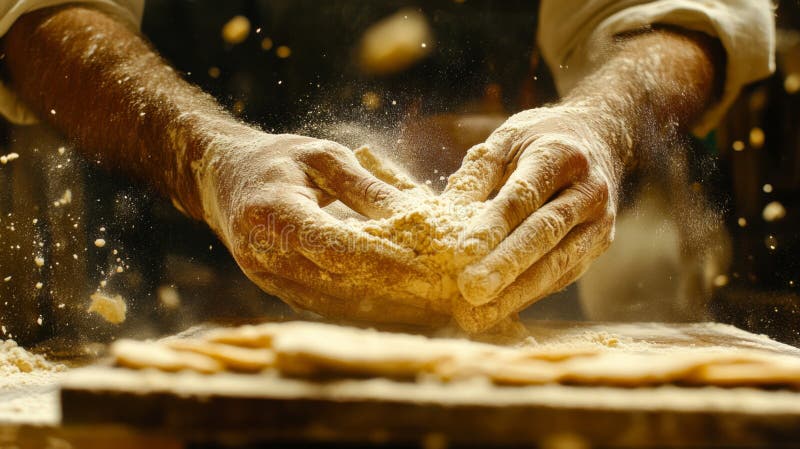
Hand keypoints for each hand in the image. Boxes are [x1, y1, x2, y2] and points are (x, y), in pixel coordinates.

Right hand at [197, 132, 451, 325]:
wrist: (222, 178)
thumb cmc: (276, 160)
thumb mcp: (320, 156)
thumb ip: (365, 187)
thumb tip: (415, 214)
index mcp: (274, 213)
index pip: (337, 247)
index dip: (384, 261)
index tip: (430, 268)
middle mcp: (265, 254)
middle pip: (340, 285)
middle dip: (396, 293)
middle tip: (444, 295)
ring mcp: (268, 279)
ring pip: (336, 304)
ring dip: (386, 310)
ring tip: (433, 308)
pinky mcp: (278, 291)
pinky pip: (327, 306)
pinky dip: (366, 309)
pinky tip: (402, 309)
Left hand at [443, 105, 621, 332]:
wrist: (600, 139)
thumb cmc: (539, 140)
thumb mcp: (507, 140)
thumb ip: (477, 173)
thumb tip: (445, 212)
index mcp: (561, 155)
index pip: (523, 195)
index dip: (493, 225)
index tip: (463, 253)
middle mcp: (588, 189)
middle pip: (544, 232)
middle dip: (506, 265)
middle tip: (470, 290)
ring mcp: (600, 221)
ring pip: (558, 262)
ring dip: (516, 292)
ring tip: (478, 314)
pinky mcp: (599, 246)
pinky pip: (562, 275)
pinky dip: (529, 294)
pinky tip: (498, 309)